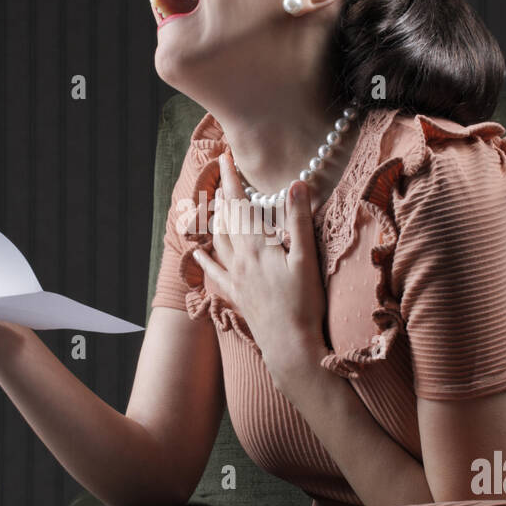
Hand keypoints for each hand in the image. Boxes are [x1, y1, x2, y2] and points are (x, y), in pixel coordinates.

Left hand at [192, 151, 328, 380]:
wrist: (289, 347)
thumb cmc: (303, 304)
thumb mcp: (306, 259)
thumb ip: (298, 221)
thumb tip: (296, 183)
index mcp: (256, 247)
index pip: (240, 204)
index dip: (231, 179)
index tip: (225, 158)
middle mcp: (239, 260)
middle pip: (226, 219)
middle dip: (223, 194)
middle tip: (223, 174)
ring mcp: (234, 278)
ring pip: (218, 241)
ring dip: (216, 219)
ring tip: (215, 203)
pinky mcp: (235, 295)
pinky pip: (214, 272)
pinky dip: (205, 258)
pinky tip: (199, 252)